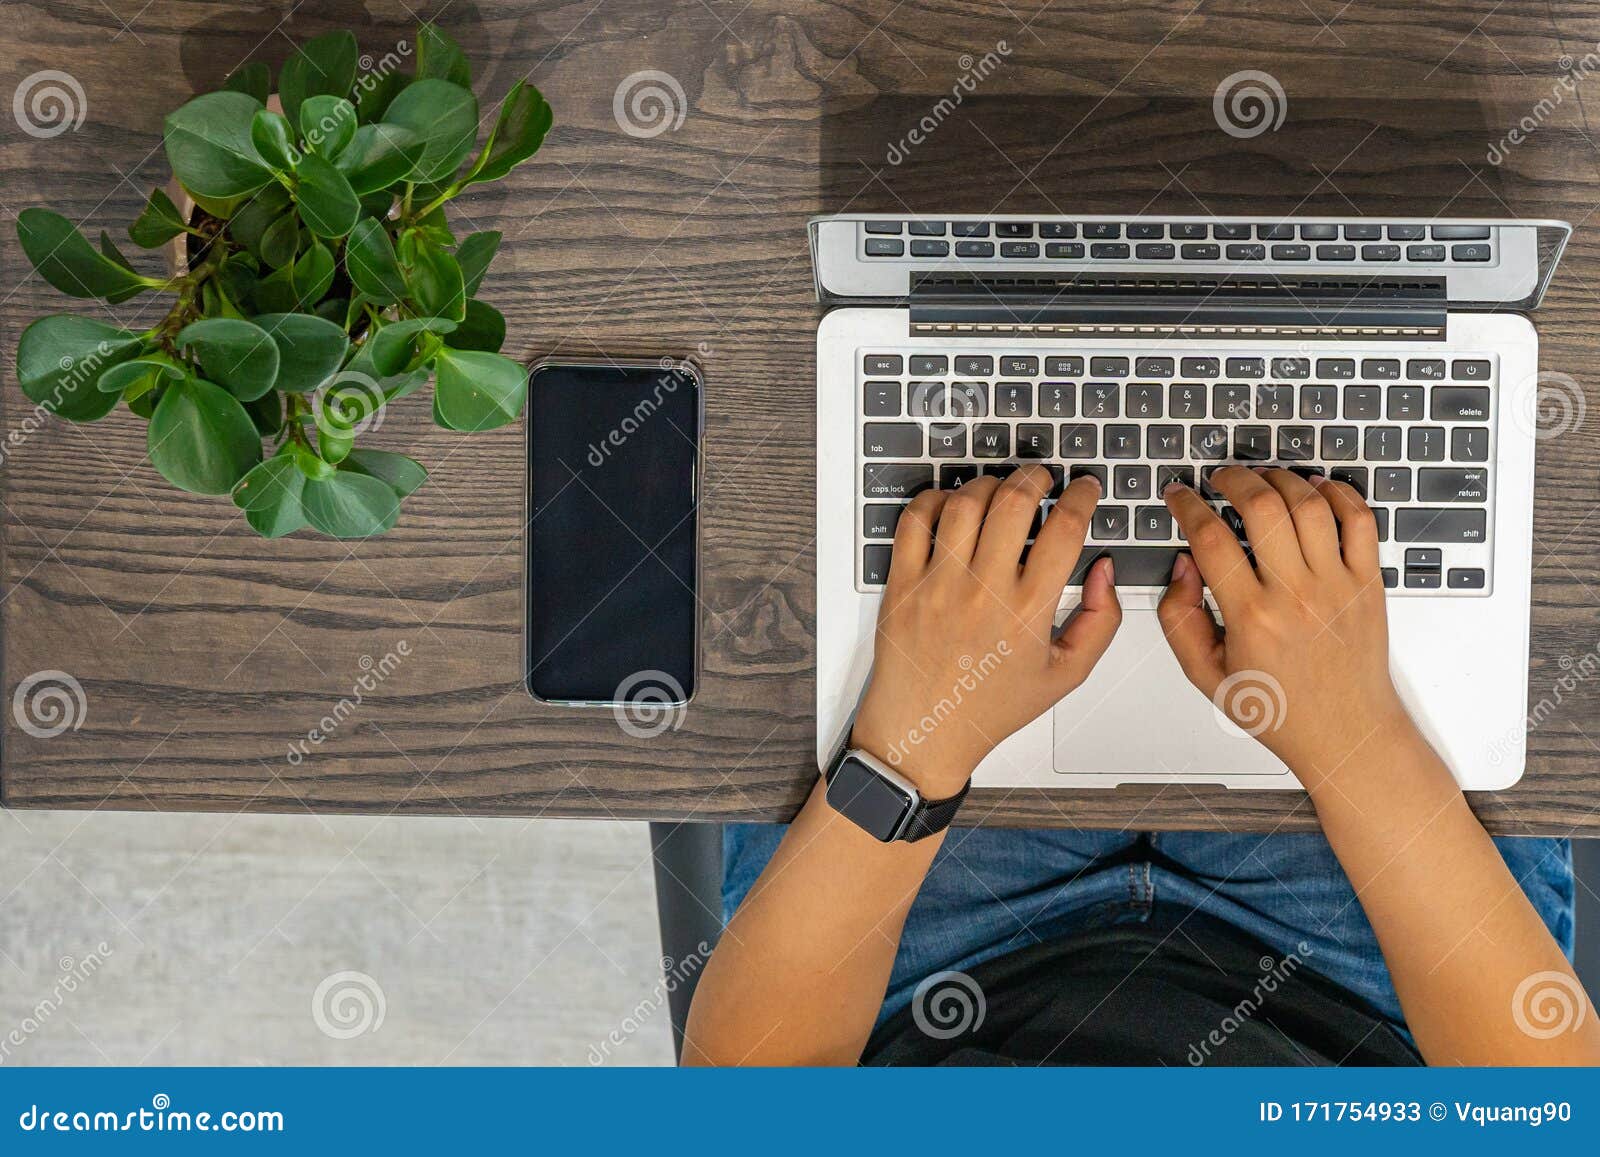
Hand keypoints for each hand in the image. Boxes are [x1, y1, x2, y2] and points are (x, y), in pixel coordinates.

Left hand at [849, 466, 1121, 797]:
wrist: (924, 731)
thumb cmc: (990, 706)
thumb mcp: (1065, 675)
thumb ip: (1101, 621)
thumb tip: (1104, 569)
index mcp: (1027, 611)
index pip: (1064, 530)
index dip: (1082, 497)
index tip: (1085, 489)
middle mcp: (982, 591)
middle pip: (1014, 501)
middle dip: (1036, 476)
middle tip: (1042, 478)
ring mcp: (937, 584)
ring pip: (964, 502)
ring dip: (988, 484)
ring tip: (999, 490)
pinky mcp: (902, 584)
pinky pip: (915, 521)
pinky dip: (935, 499)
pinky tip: (951, 505)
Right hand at [1158, 466, 1418, 788]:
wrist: (1346, 732)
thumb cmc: (1279, 708)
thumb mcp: (1206, 675)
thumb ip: (1180, 619)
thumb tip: (1182, 568)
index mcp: (1251, 617)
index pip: (1210, 539)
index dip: (1187, 506)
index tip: (1179, 495)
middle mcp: (1296, 595)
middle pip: (1262, 506)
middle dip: (1233, 479)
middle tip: (1219, 478)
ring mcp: (1337, 585)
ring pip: (1309, 504)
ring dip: (1281, 479)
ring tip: (1262, 479)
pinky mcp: (1368, 583)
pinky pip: (1359, 521)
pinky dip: (1339, 494)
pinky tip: (1317, 489)